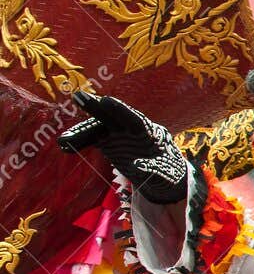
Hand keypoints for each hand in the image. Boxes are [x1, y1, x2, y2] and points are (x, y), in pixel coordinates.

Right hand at [59, 92, 188, 203]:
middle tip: (77, 97)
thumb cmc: (169, 173)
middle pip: (113, 116)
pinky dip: (80, 141)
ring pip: (98, 128)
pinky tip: (65, 145)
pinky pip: (92, 139)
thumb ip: (154, 169)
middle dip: (96, 107)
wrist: (162, 176)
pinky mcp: (109, 142)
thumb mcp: (166, 174)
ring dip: (82, 132)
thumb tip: (138, 167)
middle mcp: (132, 129)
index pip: (135, 119)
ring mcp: (119, 134)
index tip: (106, 100)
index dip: (121, 110)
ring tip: (64, 141)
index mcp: (150, 133)